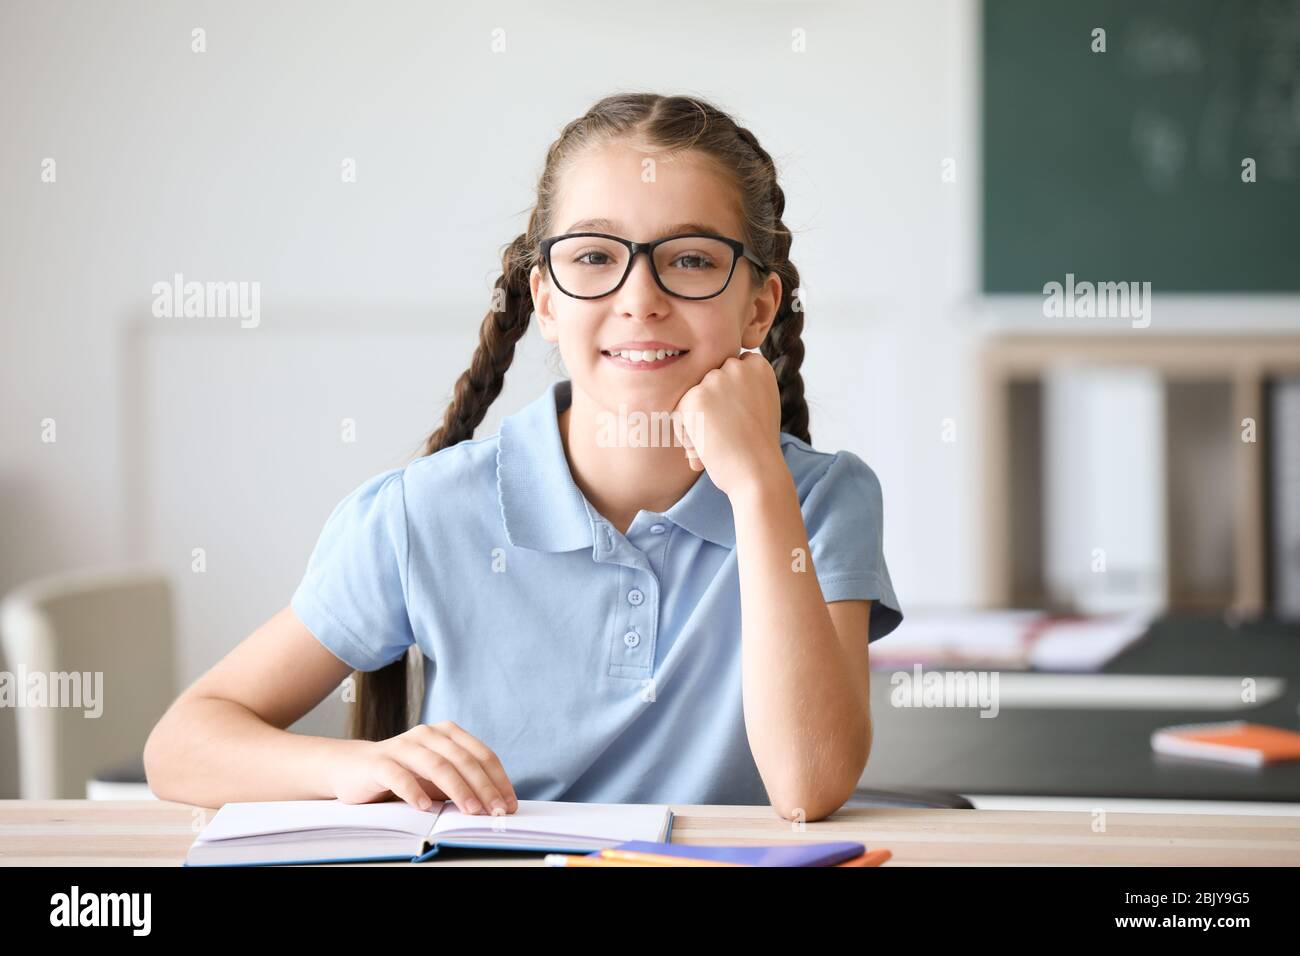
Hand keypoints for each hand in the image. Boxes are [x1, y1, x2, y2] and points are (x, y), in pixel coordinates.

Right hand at [328, 720, 517, 814]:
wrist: (354, 769)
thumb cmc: (405, 774)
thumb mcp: (437, 779)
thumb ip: (462, 784)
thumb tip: (496, 806)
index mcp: (448, 733)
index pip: (481, 755)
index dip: (498, 780)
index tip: (509, 804)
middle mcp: (428, 734)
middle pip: (463, 760)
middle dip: (483, 787)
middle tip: (495, 811)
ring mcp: (403, 745)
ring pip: (436, 764)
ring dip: (457, 789)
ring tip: (470, 811)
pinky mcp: (379, 761)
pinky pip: (399, 775)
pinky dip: (414, 791)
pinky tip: (425, 807)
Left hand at [671, 350, 785, 497]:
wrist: (759, 472)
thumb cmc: (759, 447)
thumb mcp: (762, 405)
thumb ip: (744, 387)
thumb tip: (712, 385)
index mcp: (758, 366)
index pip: (729, 370)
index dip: (728, 396)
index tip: (738, 419)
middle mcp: (737, 366)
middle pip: (708, 381)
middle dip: (710, 407)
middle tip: (725, 434)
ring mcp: (716, 380)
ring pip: (692, 397)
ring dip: (696, 420)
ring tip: (714, 443)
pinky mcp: (696, 397)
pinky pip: (678, 413)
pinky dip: (685, 433)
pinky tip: (703, 448)